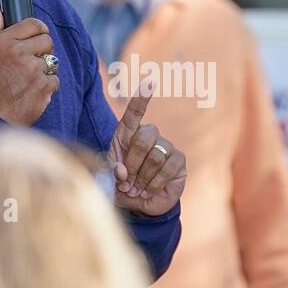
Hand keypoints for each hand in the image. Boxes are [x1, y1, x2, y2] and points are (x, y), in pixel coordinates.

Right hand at [0, 3, 57, 125]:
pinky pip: (55, 80)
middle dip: (43, 49)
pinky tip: (32, 90)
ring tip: (29, 78)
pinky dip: (47, 86)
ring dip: (44, 69)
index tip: (37, 37)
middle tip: (32, 60)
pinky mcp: (44, 86)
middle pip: (48, 40)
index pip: (34, 24)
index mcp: (5, 41)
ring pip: (52, 61)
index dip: (38, 30)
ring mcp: (34, 70)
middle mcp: (20, 52)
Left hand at [107, 80, 185, 215]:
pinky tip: (151, 189)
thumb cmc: (122, 185)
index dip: (141, 99)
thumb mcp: (109, 178)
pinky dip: (155, 183)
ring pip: (156, 156)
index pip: (134, 113)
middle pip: (144, 137)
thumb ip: (110, 172)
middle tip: (126, 182)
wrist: (141, 204)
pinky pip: (168, 168)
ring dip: (143, 177)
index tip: (150, 83)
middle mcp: (149, 135)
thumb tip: (122, 171)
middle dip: (133, 163)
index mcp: (127, 134)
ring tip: (137, 188)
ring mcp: (166, 146)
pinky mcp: (179, 160)